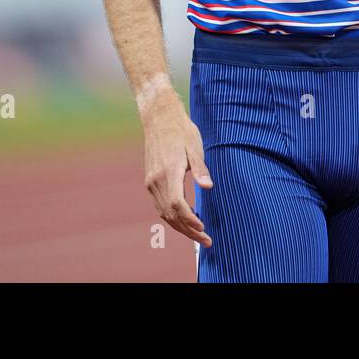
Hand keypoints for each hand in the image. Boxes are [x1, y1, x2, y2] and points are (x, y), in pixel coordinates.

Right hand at [141, 91, 213, 245]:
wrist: (159, 117)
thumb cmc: (181, 130)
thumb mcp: (195, 146)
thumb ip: (201, 168)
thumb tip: (208, 187)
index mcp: (169, 172)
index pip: (178, 205)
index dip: (190, 220)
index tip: (204, 228)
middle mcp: (156, 180)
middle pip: (171, 214)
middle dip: (189, 230)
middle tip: (207, 241)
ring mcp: (151, 182)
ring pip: (164, 213)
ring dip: (180, 227)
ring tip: (198, 235)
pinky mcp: (150, 181)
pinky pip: (160, 206)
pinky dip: (172, 217)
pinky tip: (185, 220)